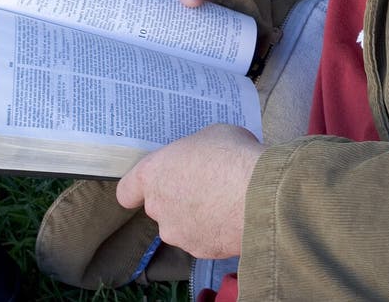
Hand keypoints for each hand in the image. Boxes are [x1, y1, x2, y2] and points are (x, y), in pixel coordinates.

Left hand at [116, 124, 262, 257]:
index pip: (127, 191)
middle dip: (177, 197)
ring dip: (196, 216)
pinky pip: (203, 239)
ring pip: (181, 225)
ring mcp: (178, 234)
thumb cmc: (232, 155)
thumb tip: (202, 159)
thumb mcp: (211, 135)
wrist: (261, 195)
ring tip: (225, 200)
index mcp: (153, 174)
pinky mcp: (201, 252)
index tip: (156, 182)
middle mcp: (158, 208)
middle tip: (205, 183)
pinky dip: (214, 231)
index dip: (139, 188)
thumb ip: (195, 152)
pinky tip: (234, 216)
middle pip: (159, 206)